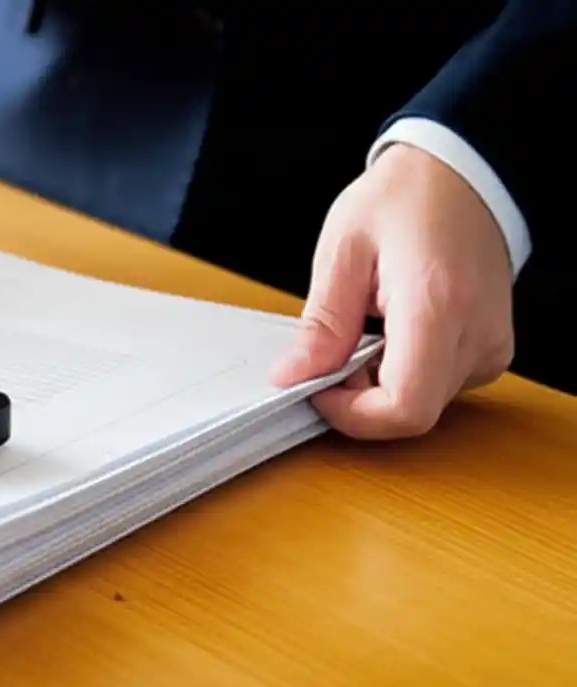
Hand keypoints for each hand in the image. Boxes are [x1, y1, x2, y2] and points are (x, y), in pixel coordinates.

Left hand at [270, 143, 514, 438]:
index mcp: (437, 306)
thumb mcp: (343, 251)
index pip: (404, 407)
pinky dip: (402, 374)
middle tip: (330, 353)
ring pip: (423, 404)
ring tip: (362, 331)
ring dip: (378, 385)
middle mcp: (477, 334)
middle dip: (358, 398)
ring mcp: (491, 345)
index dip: (352, 414)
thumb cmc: (405, 198)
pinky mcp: (492, 349)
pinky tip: (388, 335)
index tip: (317, 388)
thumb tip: (294, 376)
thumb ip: (322, 325)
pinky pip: (439, 386)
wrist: (461, 173)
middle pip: (410, 412)